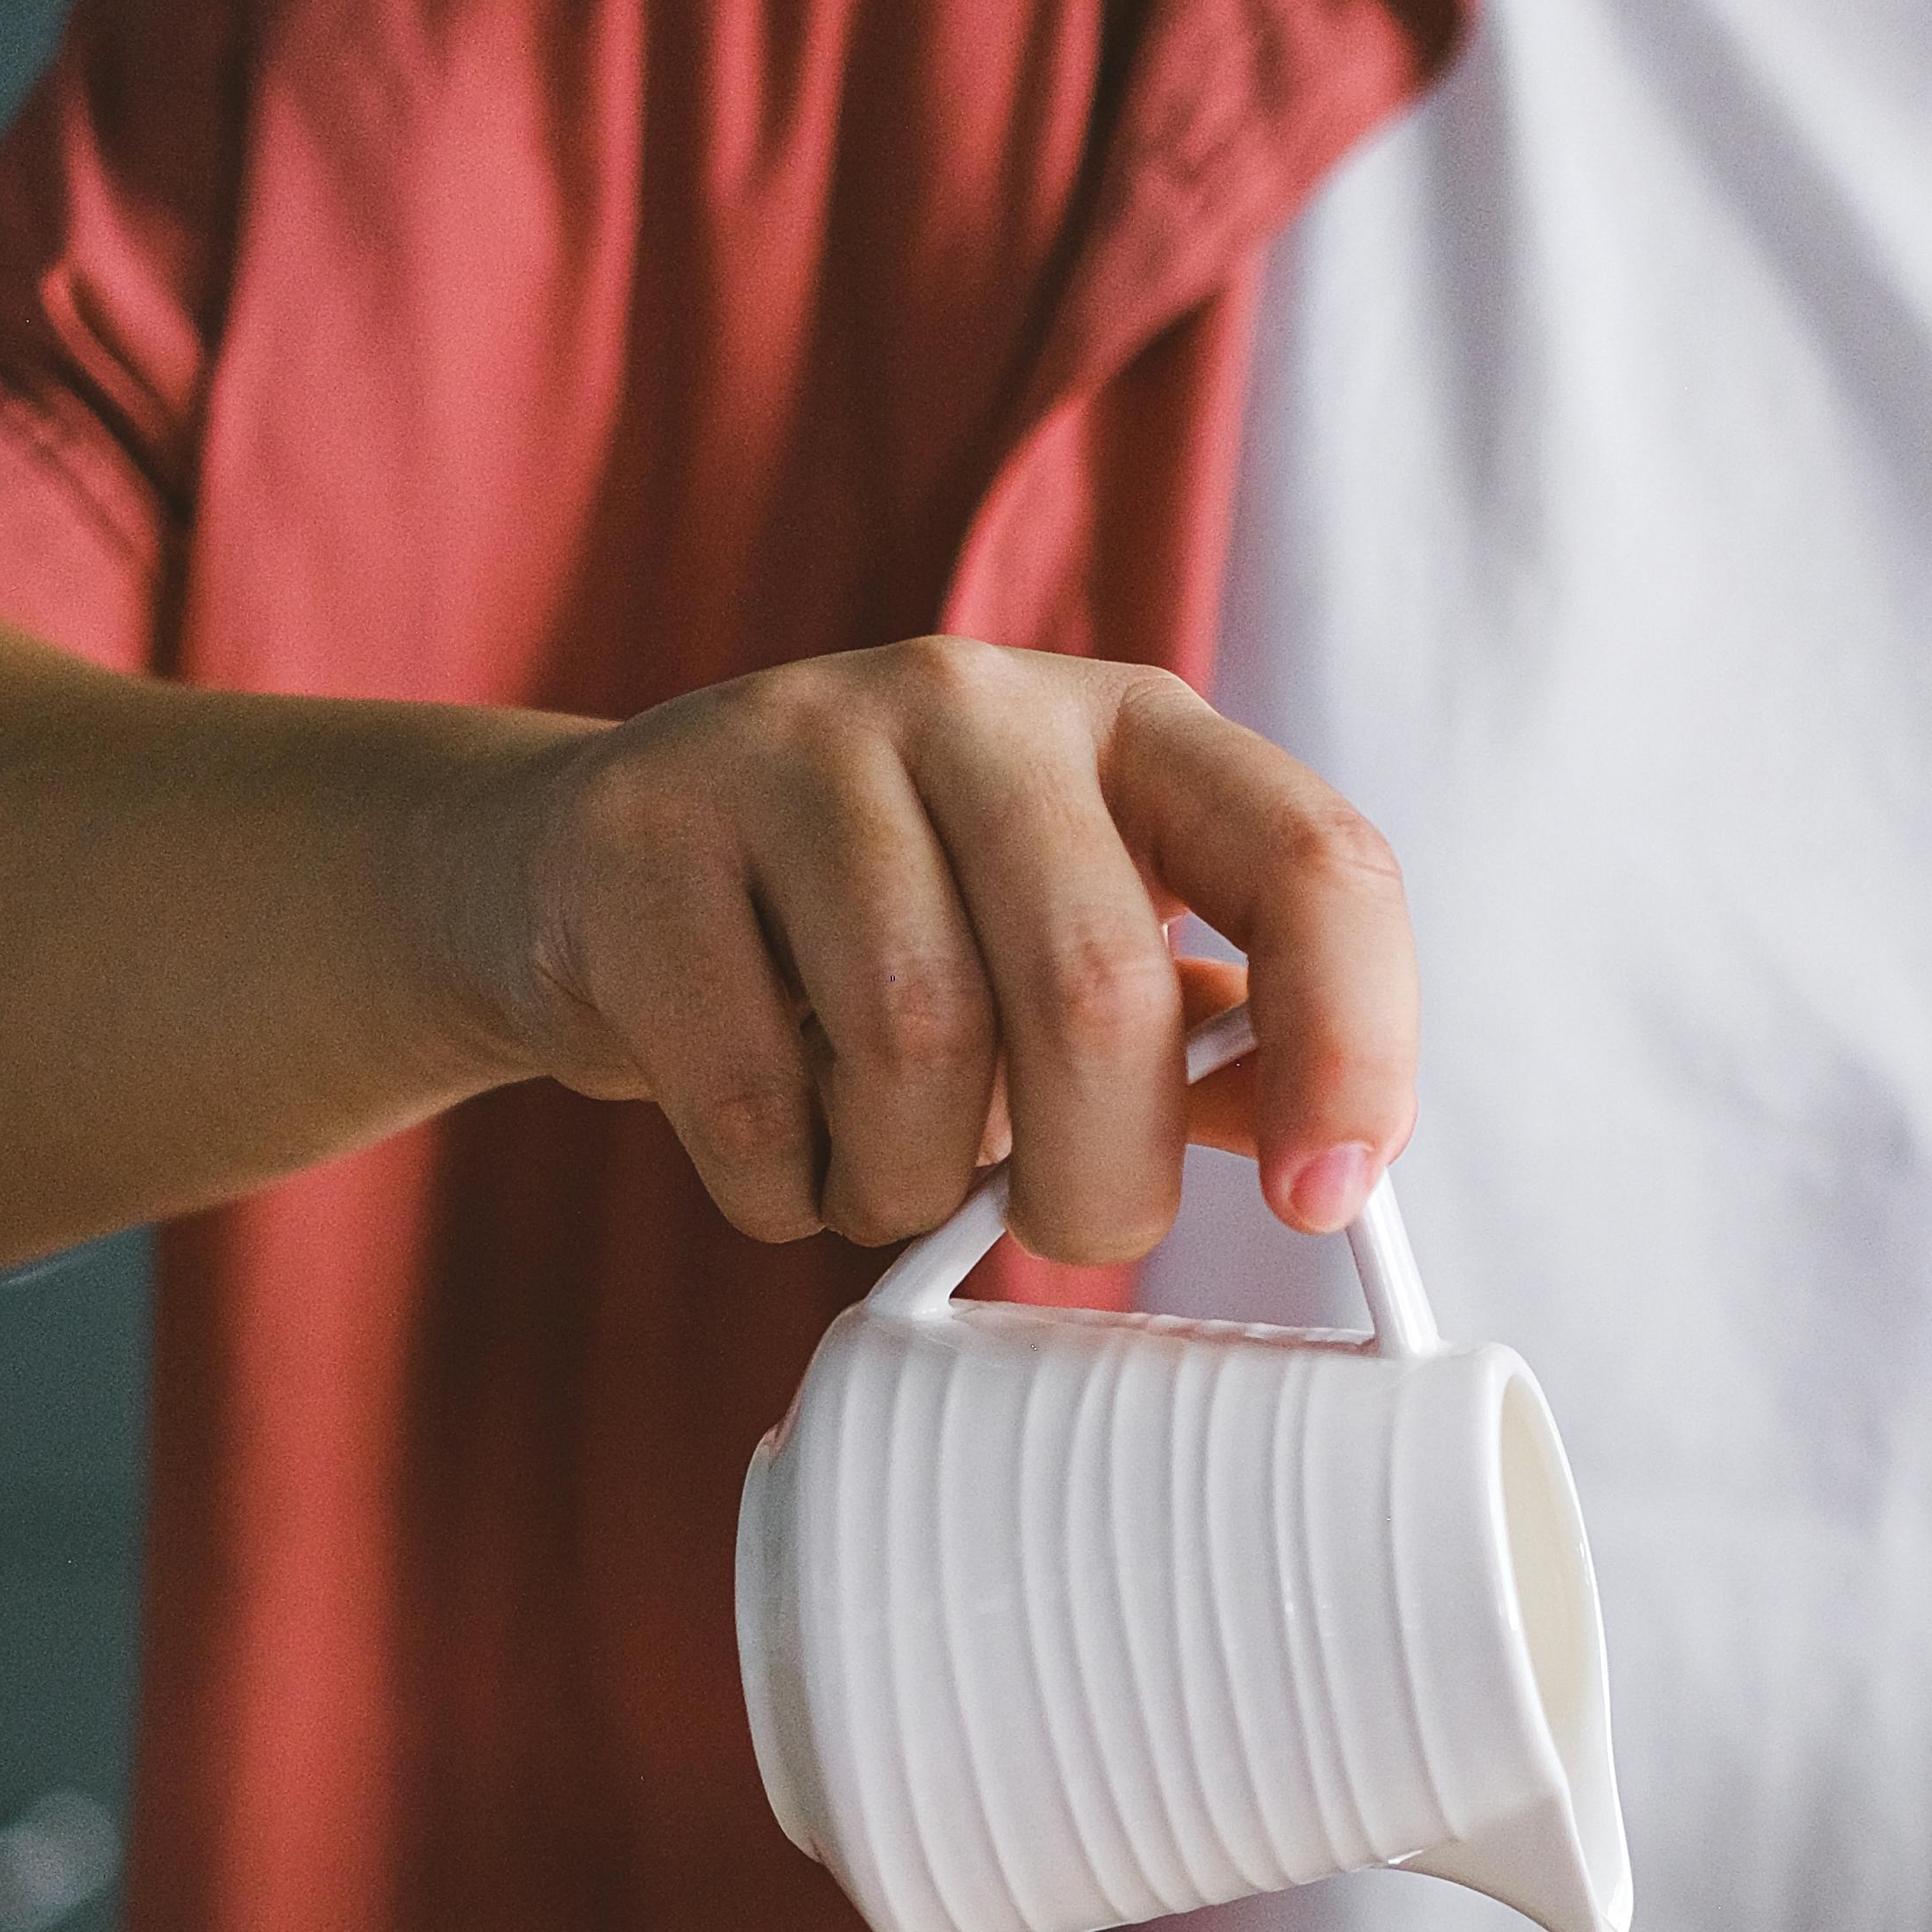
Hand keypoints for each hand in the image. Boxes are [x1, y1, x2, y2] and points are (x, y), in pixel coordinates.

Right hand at [425, 639, 1415, 1263]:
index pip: (1311, 860)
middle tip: (1064, 1230)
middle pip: (1097, 988)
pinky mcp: (643, 837)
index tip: (1327, 1200)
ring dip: (912, 1184)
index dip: (1350, 1043)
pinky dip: (786, 1191)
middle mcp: (972, 701)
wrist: (581, 867)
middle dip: (1099, 1181)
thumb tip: (1337, 1157)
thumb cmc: (868, 931)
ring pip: (918, 1046)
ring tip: (885, 1169)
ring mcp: (793, 747)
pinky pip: (753, 1099)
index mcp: (1124, 725)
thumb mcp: (1056, 941)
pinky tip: (782, 1152)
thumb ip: (1194, 1037)